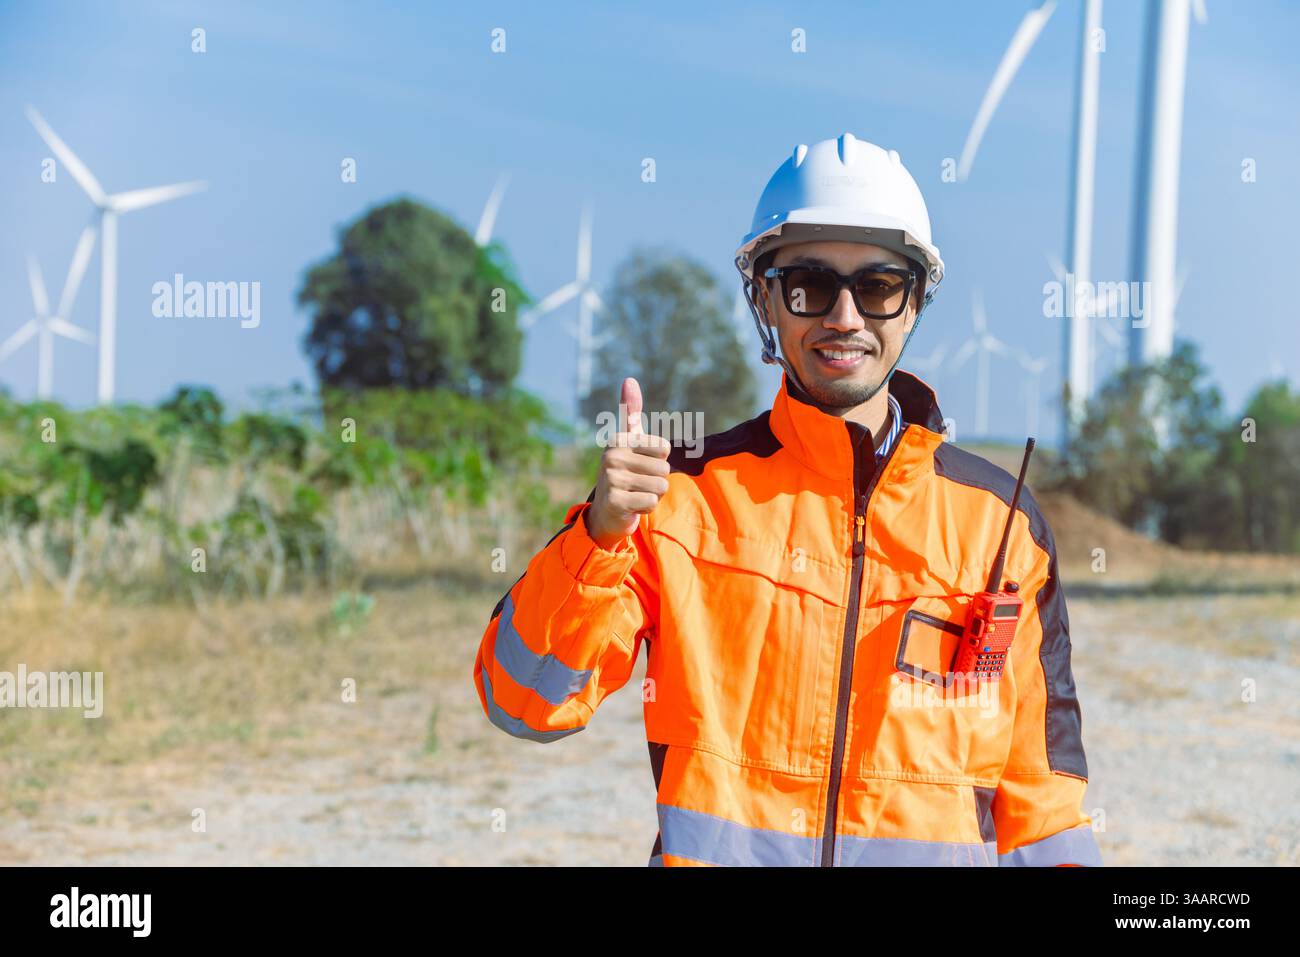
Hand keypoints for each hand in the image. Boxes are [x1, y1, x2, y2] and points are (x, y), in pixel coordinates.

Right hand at [584, 377, 670, 549]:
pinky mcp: (615, 502)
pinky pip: (652, 502)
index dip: (659, 460)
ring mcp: (611, 479)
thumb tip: (629, 379)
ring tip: (635, 494)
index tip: (640, 464)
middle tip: (637, 483)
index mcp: (618, 440)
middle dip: (657, 480)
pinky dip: (647, 508)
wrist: (606, 512)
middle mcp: (611, 457)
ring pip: (660, 486)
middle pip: (664, 469)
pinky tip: (632, 506)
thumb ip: (631, 411)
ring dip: (653, 494)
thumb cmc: (625, 471)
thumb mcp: (629, 440)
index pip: (664, 448)